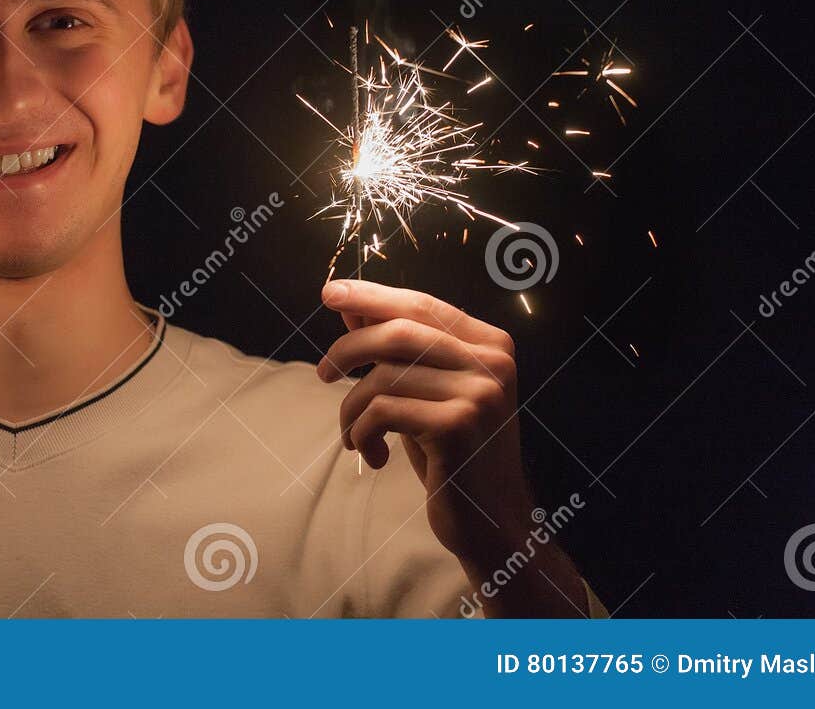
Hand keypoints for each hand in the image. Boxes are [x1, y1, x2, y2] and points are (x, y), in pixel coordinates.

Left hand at [315, 279, 529, 566]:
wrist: (491, 522)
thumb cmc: (451, 453)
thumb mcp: (424, 393)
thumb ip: (396, 349)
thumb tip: (349, 305)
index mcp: (491, 344)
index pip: (421, 304)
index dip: (371, 296)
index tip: (329, 291)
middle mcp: (491, 362)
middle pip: (398, 331)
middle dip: (348, 348)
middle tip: (323, 374)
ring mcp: (478, 393)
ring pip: (383, 376)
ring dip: (352, 408)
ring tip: (354, 435)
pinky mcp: (458, 425)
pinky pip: (381, 411)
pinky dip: (361, 432)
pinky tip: (372, 455)